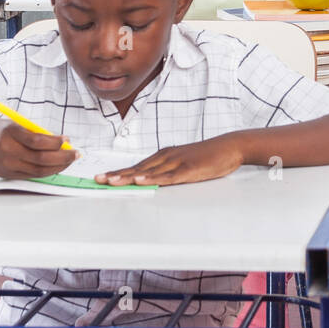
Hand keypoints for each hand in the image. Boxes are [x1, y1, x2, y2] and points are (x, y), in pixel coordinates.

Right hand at [0, 120, 75, 179]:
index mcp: (9, 134)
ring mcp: (8, 166)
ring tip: (70, 160)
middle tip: (76, 153)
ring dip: (59, 166)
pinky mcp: (9, 175)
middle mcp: (8, 151)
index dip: (56, 142)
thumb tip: (61, 142)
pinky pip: (33, 175)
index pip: (38, 141)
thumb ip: (35, 133)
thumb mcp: (15, 125)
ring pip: (39, 170)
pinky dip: (48, 171)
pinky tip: (58, 166)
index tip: (67, 139)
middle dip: (63, 157)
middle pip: (41, 159)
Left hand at [96, 136, 244, 186]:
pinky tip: (141, 181)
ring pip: (149, 171)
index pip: (137, 166)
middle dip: (117, 174)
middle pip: (137, 168)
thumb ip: (168, 170)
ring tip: (111, 181)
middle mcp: (166, 157)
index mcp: (164, 156)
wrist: (230, 146)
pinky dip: (153, 179)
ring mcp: (177, 162)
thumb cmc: (208, 156)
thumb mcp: (184, 163)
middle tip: (98, 179)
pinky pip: (168, 176)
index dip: (119, 172)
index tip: (103, 177)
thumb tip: (153, 179)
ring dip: (129, 176)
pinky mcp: (189, 169)